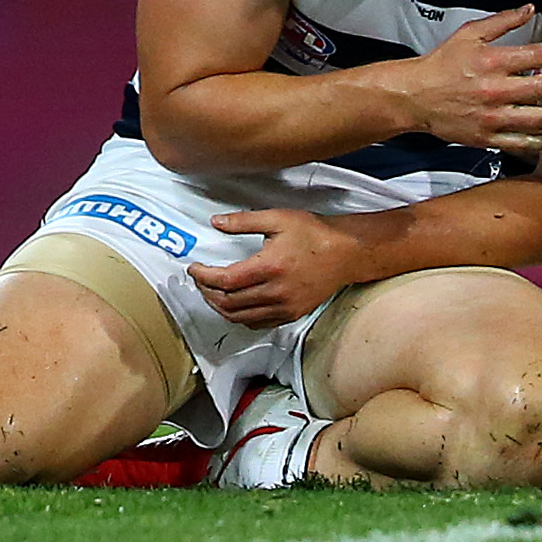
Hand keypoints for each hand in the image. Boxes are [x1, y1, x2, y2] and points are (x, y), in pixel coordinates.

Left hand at [189, 208, 350, 328]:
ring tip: (212, 293)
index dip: (203, 277)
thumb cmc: (315, 234)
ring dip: (220, 307)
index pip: (225, 280)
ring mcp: (284, 307)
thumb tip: (216, 222)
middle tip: (201, 280)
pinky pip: (257, 323)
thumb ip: (244, 221)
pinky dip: (240, 317)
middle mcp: (276, 292)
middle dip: (207, 292)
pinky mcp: (291, 314)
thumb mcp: (278, 219)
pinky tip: (236, 305)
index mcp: (269, 267)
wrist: (347, 253)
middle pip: (228, 302)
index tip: (195, 268)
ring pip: (240, 317)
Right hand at [404, 6, 541, 154]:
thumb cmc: (442, 63)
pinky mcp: (487, 137)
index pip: (537, 56)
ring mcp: (492, 116)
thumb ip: (503, 22)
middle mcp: (495, 90)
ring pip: (538, 119)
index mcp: (493, 62)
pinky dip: (541, 141)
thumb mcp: (470, 33)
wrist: (414, 96)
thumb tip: (529, 8)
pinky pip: (520, 142)